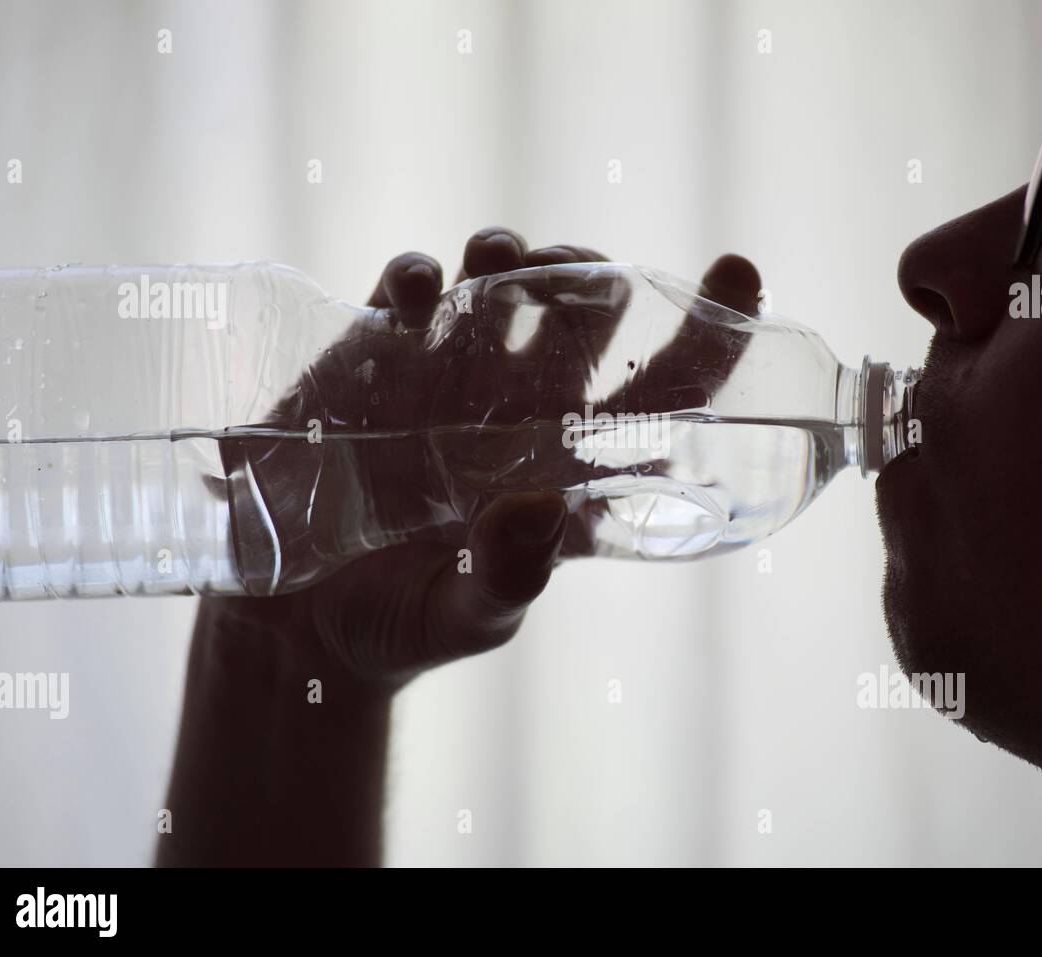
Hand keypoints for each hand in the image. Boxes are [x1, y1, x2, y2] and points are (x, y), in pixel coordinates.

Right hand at [159, 228, 762, 865]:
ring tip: (506, 263)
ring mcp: (448, 374)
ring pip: (500, 286)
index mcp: (571, 462)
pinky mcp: (373, 360)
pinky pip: (405, 296)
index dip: (710, 332)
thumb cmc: (407, 623)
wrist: (300, 624)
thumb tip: (537, 509)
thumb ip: (509, 577)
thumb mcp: (469, 618)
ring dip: (513, 260)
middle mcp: (520, 407)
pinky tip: (422, 291)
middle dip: (596, 280)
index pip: (662, 389)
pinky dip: (416, 278)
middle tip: (596, 279)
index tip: (740, 271)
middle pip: (583, 317)